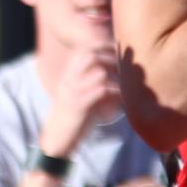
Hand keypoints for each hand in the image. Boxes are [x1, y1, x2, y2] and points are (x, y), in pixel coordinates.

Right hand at [38, 44, 121, 158]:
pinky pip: (101, 91)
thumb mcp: (78, 97)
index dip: (101, 46)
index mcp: (67, 77)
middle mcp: (68, 81)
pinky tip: (125, 97)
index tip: (118, 48)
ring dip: (118, 75)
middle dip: (112, 57)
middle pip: (90, 56)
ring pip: (99, 72)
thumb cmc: (73, 120)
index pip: (82, 51)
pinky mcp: (79, 106)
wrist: (56, 141)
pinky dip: (116, 91)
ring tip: (129, 82)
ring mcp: (72, 92)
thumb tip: (114, 76)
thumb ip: (90, 85)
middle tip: (127, 65)